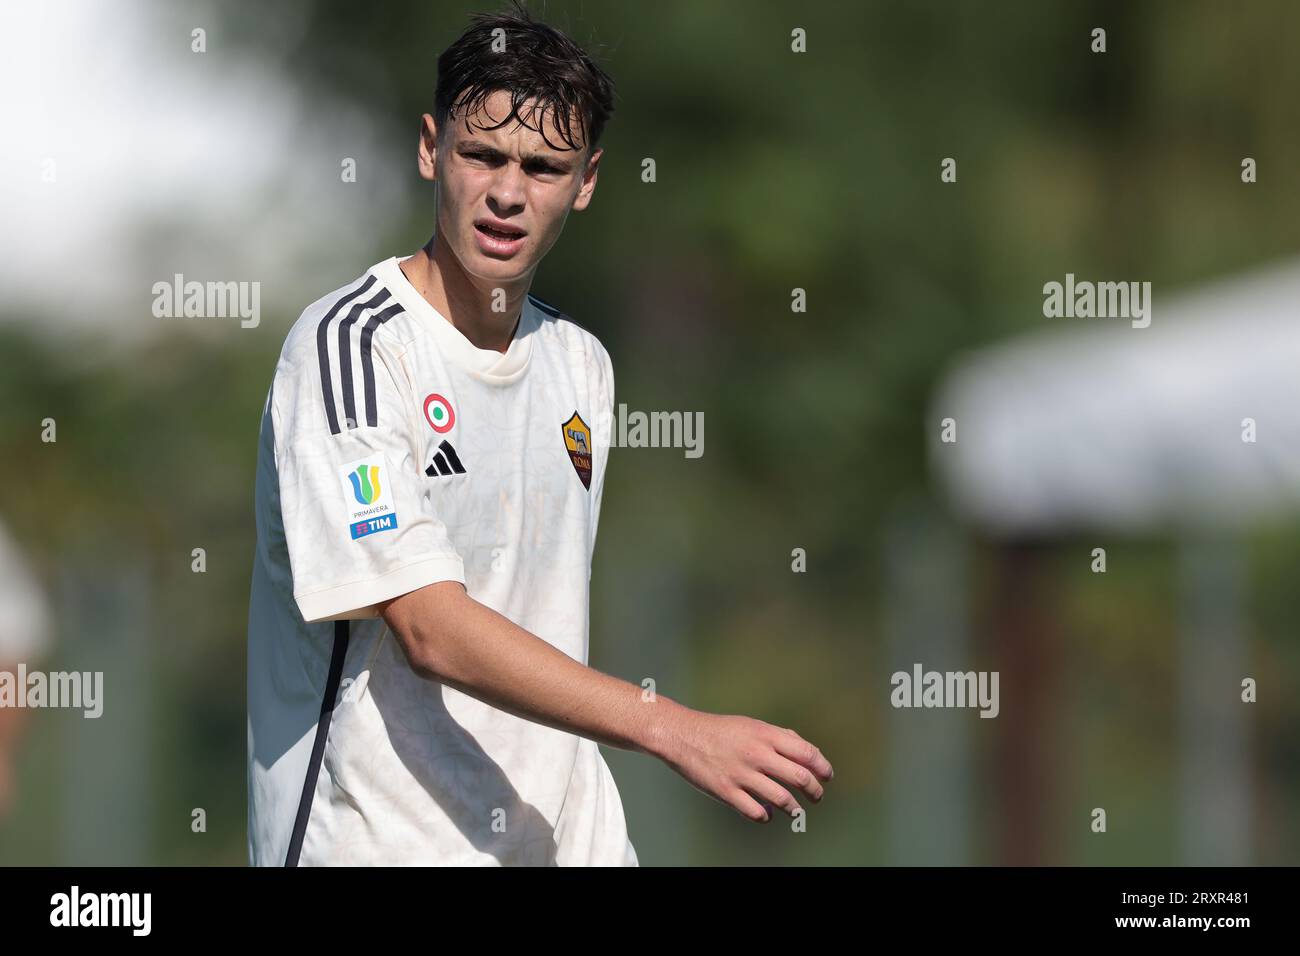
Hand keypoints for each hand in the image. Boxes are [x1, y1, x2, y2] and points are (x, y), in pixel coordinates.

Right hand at [654, 704, 832, 821]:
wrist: (682, 735)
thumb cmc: (719, 730)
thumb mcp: (752, 725)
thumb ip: (779, 736)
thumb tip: (805, 751)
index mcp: (766, 734)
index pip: (807, 753)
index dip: (823, 767)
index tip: (827, 777)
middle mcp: (757, 753)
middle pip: (801, 778)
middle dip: (815, 792)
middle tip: (817, 797)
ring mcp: (742, 774)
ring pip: (783, 799)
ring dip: (795, 810)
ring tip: (797, 812)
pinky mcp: (726, 792)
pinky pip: (756, 812)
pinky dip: (767, 817)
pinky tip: (767, 814)